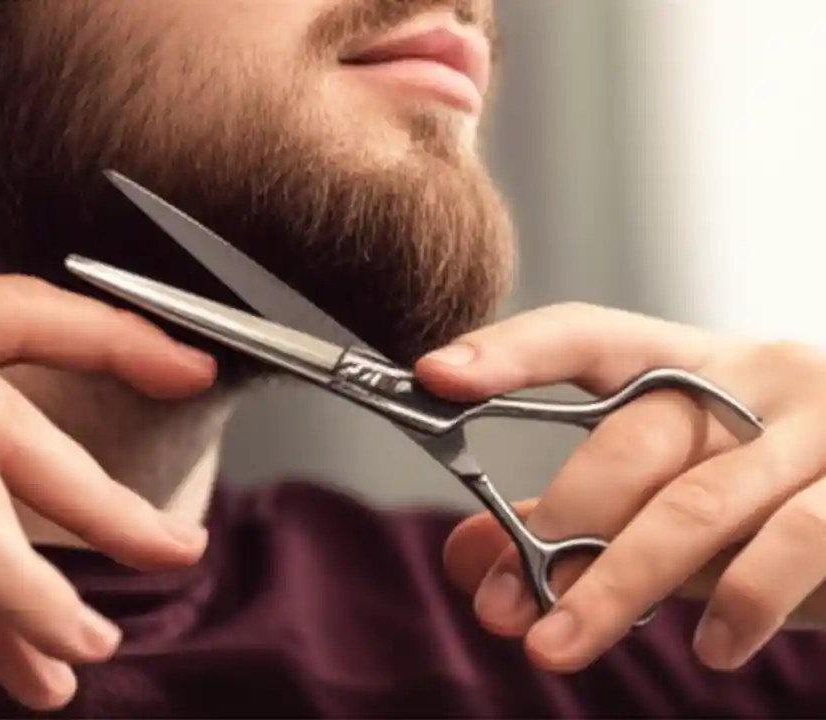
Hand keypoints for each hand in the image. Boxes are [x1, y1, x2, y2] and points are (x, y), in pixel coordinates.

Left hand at [417, 303, 825, 672]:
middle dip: (557, 528)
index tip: (432, 376)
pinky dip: (738, 603)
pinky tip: (710, 648)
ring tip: (557, 646)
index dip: (510, 351)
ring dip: (616, 585)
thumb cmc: (778, 501)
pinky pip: (792, 543)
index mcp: (695, 365)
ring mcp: (824, 427)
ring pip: (697, 503)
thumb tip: (468, 560)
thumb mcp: (673, 503)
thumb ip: (577, 526)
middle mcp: (759, 379)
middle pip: (633, 440)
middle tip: (498, 607)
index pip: (589, 336)